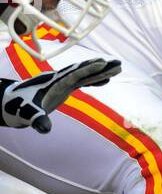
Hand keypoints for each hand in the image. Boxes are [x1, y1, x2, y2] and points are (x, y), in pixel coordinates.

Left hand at [0, 58, 121, 132]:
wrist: (10, 103)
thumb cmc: (19, 108)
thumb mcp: (28, 116)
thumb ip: (37, 120)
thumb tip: (45, 130)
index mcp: (53, 84)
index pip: (73, 74)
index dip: (88, 70)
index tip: (103, 63)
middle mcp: (59, 79)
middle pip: (83, 70)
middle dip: (100, 66)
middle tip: (118, 63)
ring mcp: (61, 82)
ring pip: (84, 74)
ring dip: (101, 71)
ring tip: (118, 68)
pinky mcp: (63, 87)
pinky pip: (82, 81)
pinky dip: (94, 79)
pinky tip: (105, 80)